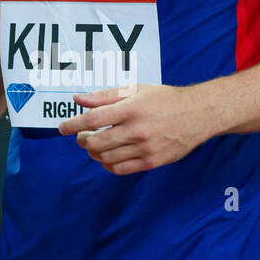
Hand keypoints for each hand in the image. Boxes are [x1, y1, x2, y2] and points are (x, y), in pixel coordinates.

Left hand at [57, 83, 211, 174]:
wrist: (198, 114)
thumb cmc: (164, 99)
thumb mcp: (136, 89)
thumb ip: (105, 95)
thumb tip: (78, 99)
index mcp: (131, 108)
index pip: (92, 119)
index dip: (72, 125)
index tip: (62, 128)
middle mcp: (137, 129)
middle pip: (96, 142)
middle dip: (83, 141)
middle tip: (82, 137)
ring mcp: (145, 148)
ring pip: (106, 158)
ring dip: (94, 153)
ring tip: (94, 145)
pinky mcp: (152, 162)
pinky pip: (120, 169)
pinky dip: (108, 165)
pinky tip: (107, 156)